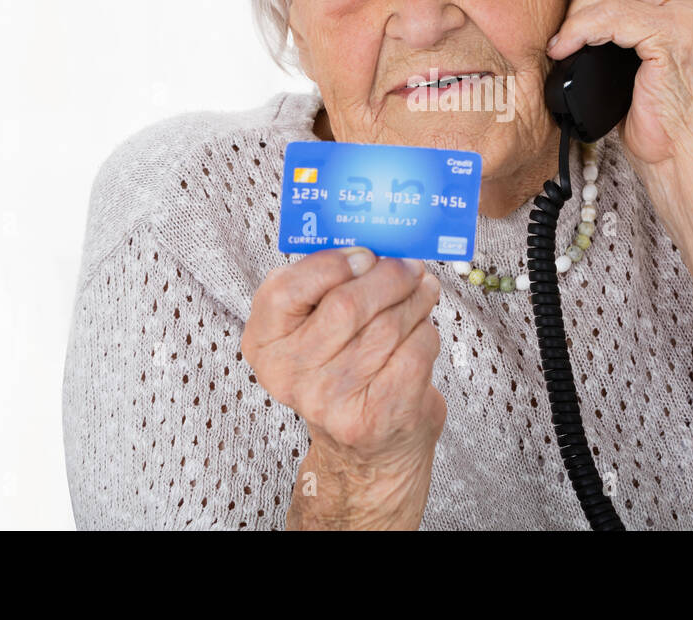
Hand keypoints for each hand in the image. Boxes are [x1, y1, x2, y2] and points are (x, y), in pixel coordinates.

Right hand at [241, 247, 445, 528]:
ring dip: (415, 302)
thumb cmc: (345, 375)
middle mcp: (290, 374)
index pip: (284, 289)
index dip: (330, 264)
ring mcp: (330, 400)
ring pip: (387, 326)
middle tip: (409, 267)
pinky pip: (414, 351)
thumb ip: (328, 287)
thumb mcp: (317, 330)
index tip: (364, 254)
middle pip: (346, 304)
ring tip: (422, 292)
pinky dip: (427, 334)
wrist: (368, 451)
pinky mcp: (374, 416)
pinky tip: (422, 331)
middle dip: (389, 277)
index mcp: (266, 343)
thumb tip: (375, 241)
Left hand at [546, 0, 692, 172]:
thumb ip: (635, 20)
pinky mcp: (676, 38)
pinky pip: (613, 14)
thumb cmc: (664, 121)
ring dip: (579, 9)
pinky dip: (580, 28)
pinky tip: (567, 48)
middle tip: (571, 20)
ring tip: (567, 39)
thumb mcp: (650, 59)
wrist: (686, 161)